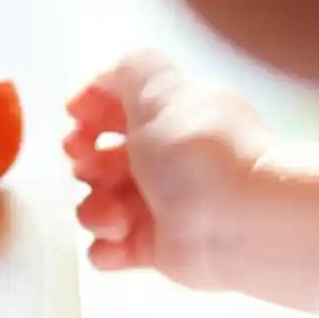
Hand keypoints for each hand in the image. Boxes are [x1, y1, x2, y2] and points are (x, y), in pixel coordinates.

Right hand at [65, 50, 272, 288]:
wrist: (242, 223)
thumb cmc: (197, 154)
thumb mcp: (160, 92)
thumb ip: (132, 69)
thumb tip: (114, 72)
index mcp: (169, 119)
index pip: (117, 108)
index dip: (89, 110)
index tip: (76, 118)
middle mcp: (163, 161)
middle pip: (99, 158)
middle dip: (85, 162)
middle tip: (89, 166)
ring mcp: (157, 206)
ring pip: (98, 203)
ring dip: (95, 209)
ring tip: (116, 217)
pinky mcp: (153, 247)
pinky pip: (110, 248)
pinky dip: (106, 247)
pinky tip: (117, 241)